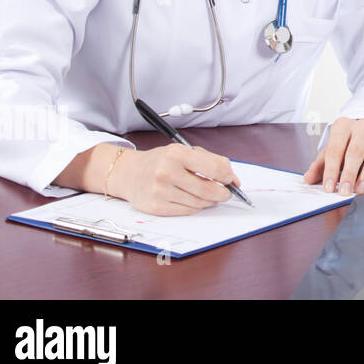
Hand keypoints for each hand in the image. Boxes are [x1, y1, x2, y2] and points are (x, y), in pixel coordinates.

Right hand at [112, 145, 240, 216]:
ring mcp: (160, 191)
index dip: (227, 176)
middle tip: (226, 193)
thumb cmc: (161, 161)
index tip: (230, 180)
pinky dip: (195, 207)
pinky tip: (193, 199)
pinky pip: (187, 211)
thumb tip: (234, 180)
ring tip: (208, 195)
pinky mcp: (156, 207)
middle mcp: (167, 172)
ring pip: (199, 203)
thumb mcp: (185, 151)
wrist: (129, 172)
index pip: (214, 168)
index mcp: (176, 154)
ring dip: (209, 201)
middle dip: (223, 193)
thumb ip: (212, 161)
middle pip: (208, 190)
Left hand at [304, 117, 363, 194]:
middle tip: (344, 191)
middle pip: (355, 151)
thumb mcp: (333, 148)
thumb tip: (308, 179)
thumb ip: (321, 164)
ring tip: (360, 190)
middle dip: (349, 173)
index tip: (329, 187)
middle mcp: (362, 127)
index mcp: (343, 127)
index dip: (331, 170)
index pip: (335, 149)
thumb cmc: (350, 141)